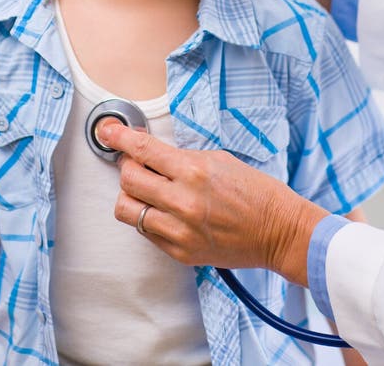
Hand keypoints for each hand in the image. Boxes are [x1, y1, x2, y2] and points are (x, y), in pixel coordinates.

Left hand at [98, 122, 327, 285]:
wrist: (278, 230)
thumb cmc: (253, 190)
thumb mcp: (218, 160)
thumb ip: (181, 158)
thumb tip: (149, 153)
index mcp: (194, 171)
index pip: (143, 150)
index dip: (119, 137)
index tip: (106, 130)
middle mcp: (182, 201)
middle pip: (128, 180)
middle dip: (128, 166)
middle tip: (137, 162)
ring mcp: (179, 231)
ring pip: (128, 210)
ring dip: (133, 195)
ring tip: (148, 190)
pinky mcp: (180, 252)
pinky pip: (146, 232)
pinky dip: (149, 218)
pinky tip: (166, 210)